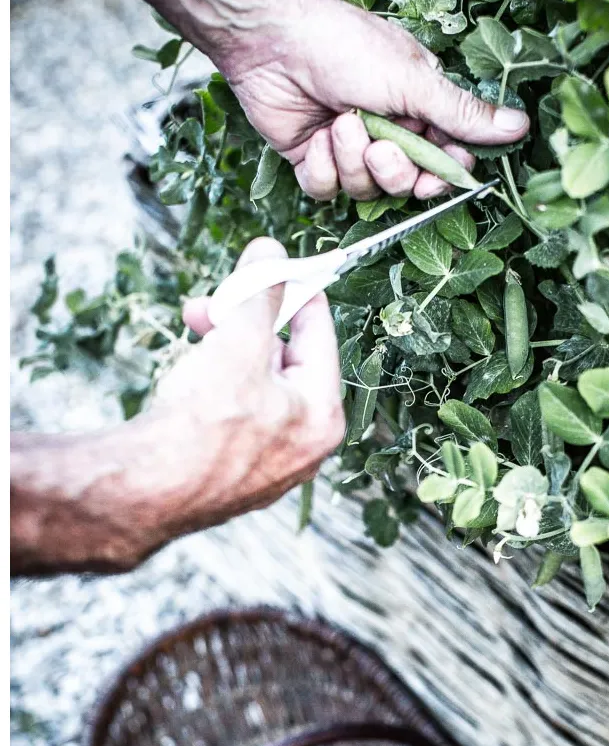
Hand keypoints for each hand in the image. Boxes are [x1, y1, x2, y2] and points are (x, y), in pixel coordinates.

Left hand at [86, 0, 528, 202]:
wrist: (273, 40)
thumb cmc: (345, 46)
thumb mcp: (414, 82)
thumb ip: (463, 114)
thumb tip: (520, 126)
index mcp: (418, 109)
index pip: (445, 161)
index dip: (442, 176)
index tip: (439, 174)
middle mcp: (388, 131)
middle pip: (406, 184)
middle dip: (394, 171)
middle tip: (382, 146)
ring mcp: (351, 148)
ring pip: (366, 190)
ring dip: (354, 160)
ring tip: (341, 122)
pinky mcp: (314, 161)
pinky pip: (329, 191)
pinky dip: (324, 169)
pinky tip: (317, 137)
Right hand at [157, 236, 344, 528]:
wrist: (149, 491)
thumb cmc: (203, 424)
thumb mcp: (239, 342)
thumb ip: (259, 294)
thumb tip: (272, 253)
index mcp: (322, 416)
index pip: (318, 336)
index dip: (293, 294)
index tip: (272, 268)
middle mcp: (304, 446)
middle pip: (284, 360)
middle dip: (244, 323)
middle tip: (210, 304)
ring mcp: (270, 465)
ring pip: (255, 386)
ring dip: (224, 350)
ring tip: (192, 331)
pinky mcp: (235, 474)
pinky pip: (236, 416)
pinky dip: (215, 388)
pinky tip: (187, 379)